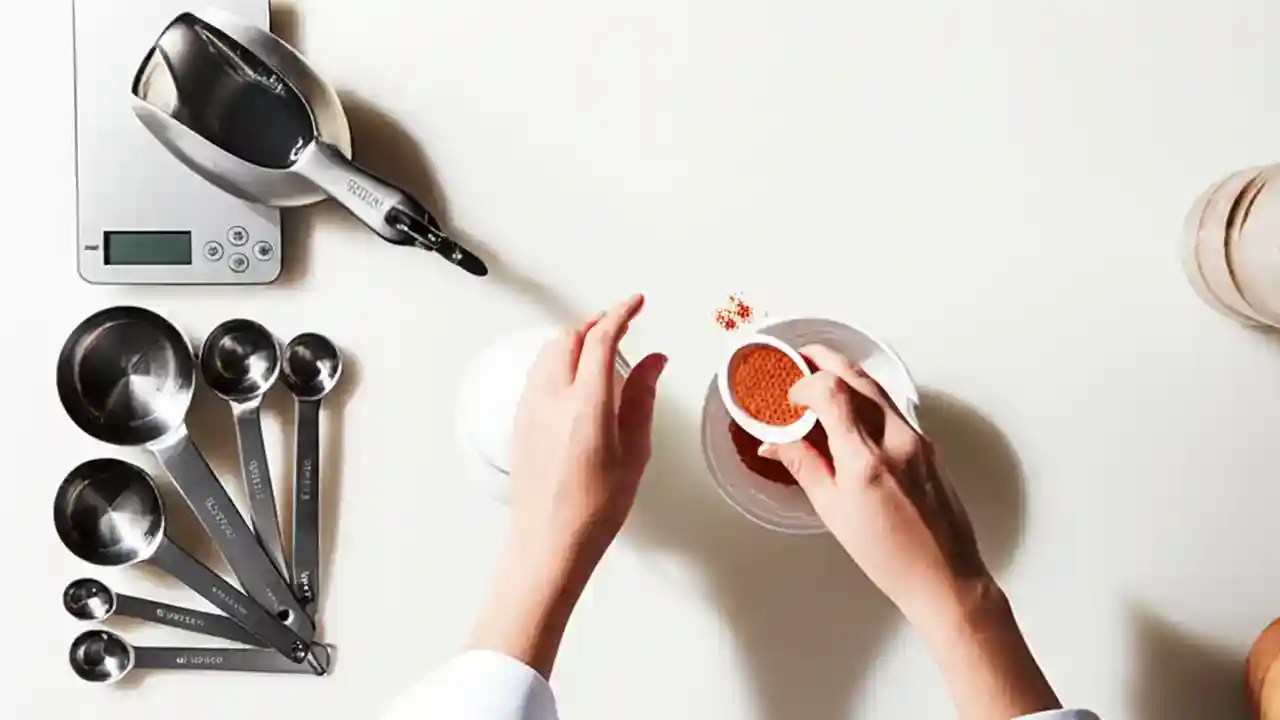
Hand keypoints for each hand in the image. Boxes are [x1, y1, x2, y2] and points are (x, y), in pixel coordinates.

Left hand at [510, 293, 667, 558]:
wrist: (550, 541)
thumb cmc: (594, 508)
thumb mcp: (634, 451)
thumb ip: (642, 397)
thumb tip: (654, 362)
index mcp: (586, 405)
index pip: (602, 339)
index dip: (621, 314)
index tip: (637, 303)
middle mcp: (552, 399)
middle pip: (569, 337)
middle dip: (596, 322)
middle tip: (621, 322)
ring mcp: (530, 408)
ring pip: (550, 352)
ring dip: (575, 339)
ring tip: (601, 346)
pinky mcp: (520, 421)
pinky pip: (539, 373)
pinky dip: (559, 360)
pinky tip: (576, 376)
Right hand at [762, 345, 1060, 717]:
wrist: (944, 576)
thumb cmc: (892, 556)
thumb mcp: (833, 511)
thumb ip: (804, 467)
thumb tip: (776, 445)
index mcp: (866, 460)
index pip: (831, 393)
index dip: (804, 384)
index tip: (791, 397)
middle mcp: (897, 442)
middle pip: (857, 378)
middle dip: (825, 361)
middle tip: (802, 359)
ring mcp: (918, 440)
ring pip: (878, 388)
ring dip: (847, 375)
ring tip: (823, 378)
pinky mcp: (928, 445)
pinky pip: (892, 408)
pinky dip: (867, 397)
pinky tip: (852, 410)